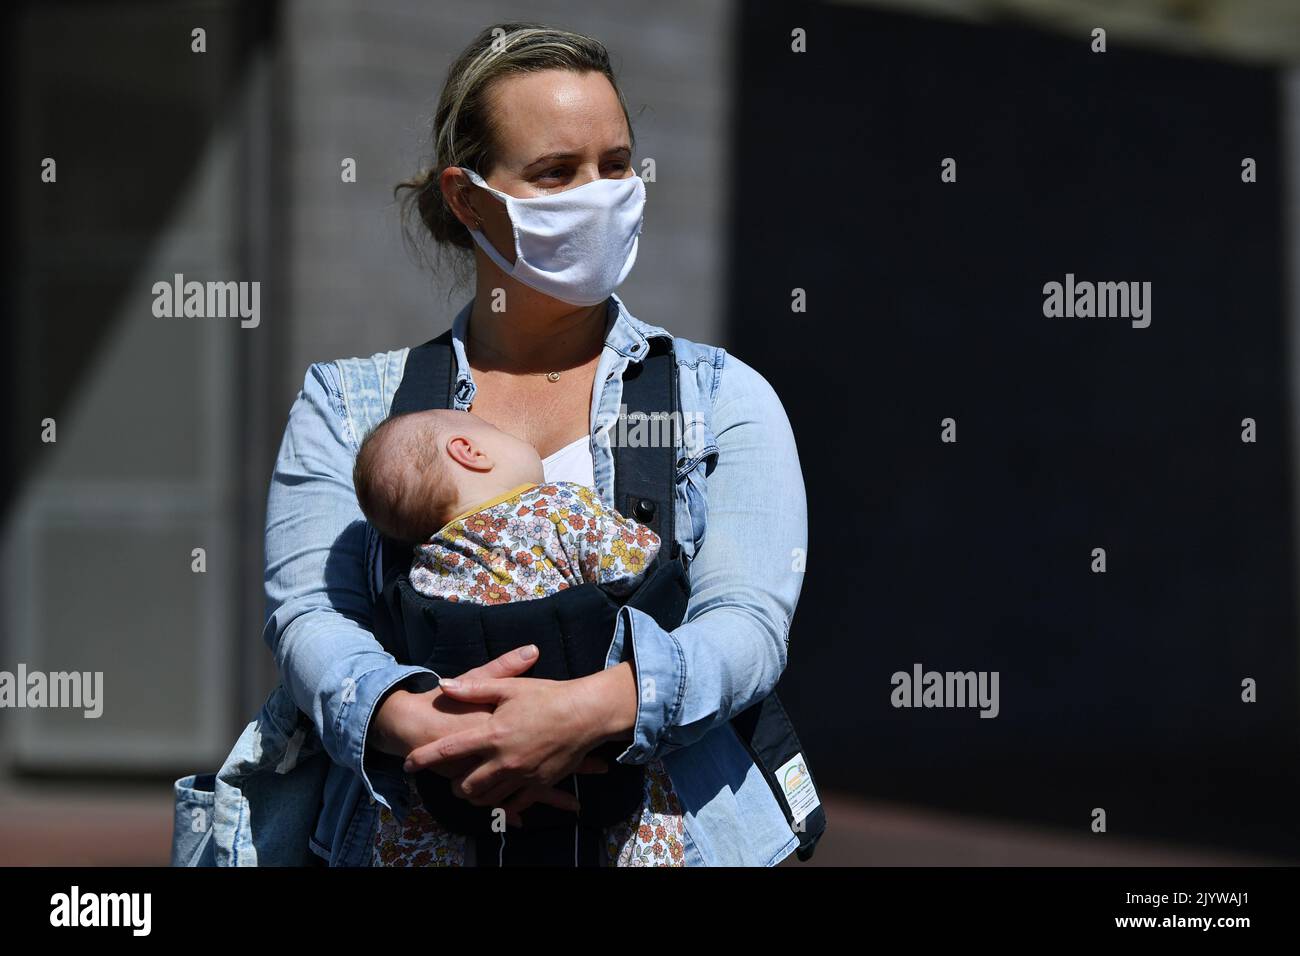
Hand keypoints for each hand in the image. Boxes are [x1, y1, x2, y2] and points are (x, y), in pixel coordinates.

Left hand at [368, 646, 607, 814]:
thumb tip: (444, 684)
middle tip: (451, 781)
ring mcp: (522, 775)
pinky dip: (503, 805)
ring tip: (471, 790)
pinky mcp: (539, 784)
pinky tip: (500, 800)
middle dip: (454, 785)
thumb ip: (474, 688)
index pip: (449, 750)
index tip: (408, 763)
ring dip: (475, 796)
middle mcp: (504, 759)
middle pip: (466, 784)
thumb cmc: (549, 696)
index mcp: (492, 733)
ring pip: (487, 798)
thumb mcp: (510, 688)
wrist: (586, 714)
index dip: (424, 758)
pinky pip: (514, 804)